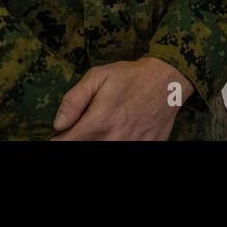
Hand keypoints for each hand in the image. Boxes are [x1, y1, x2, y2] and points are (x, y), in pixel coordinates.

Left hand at [50, 57, 194, 139]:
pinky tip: (121, 131)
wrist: (168, 82)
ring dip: (98, 141)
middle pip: (83, 149)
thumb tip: (58, 125)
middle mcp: (113, 139)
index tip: (62, 133)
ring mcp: (130, 146)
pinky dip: (118, 141)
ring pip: (104, 151)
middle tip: (87, 127)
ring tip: (104, 128)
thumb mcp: (98, 76)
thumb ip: (74, 100)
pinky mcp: (145, 148)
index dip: (58, 140)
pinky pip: (125, 151)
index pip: (66, 144)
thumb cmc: (130, 77)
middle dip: (80, 139)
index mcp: (98, 122)